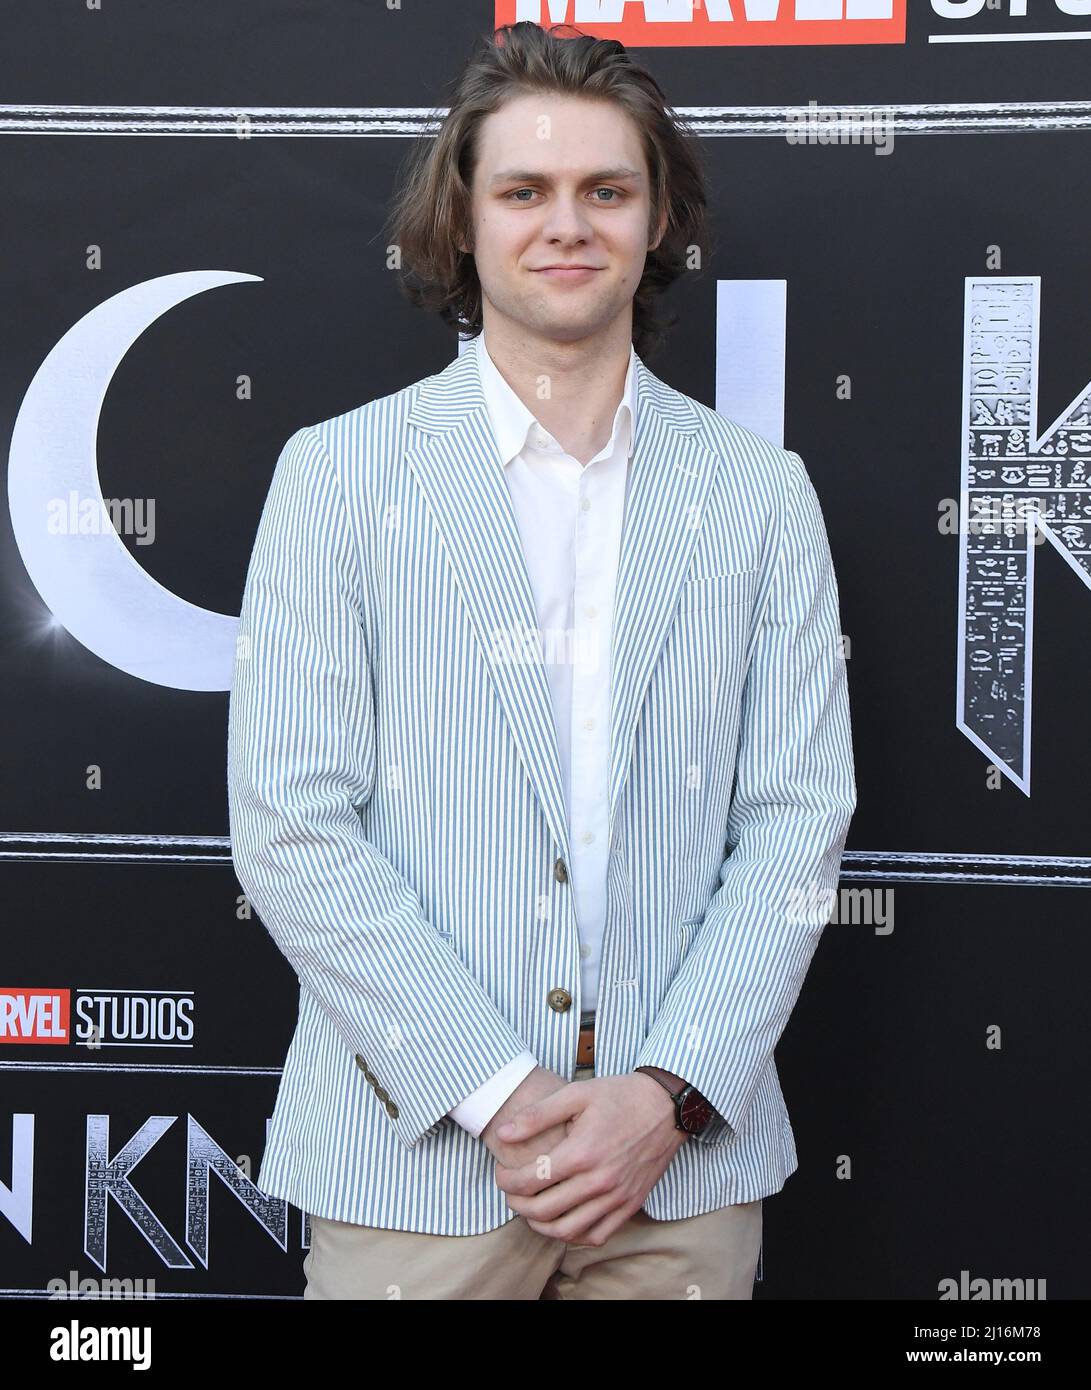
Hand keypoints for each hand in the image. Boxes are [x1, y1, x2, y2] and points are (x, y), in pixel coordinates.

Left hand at [490, 1072, 687, 1246]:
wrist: (666, 1106)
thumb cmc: (620, 1096)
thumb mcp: (576, 1094)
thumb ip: (537, 1115)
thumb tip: (503, 1133)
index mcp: (582, 1153)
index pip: (530, 1181)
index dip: (506, 1181)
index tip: (501, 1172)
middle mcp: (599, 1182)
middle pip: (543, 1211)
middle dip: (516, 1204)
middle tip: (510, 1191)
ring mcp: (616, 1198)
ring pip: (567, 1231)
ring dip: (540, 1225)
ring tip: (531, 1208)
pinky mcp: (630, 1205)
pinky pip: (596, 1236)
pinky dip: (574, 1235)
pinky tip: (563, 1220)